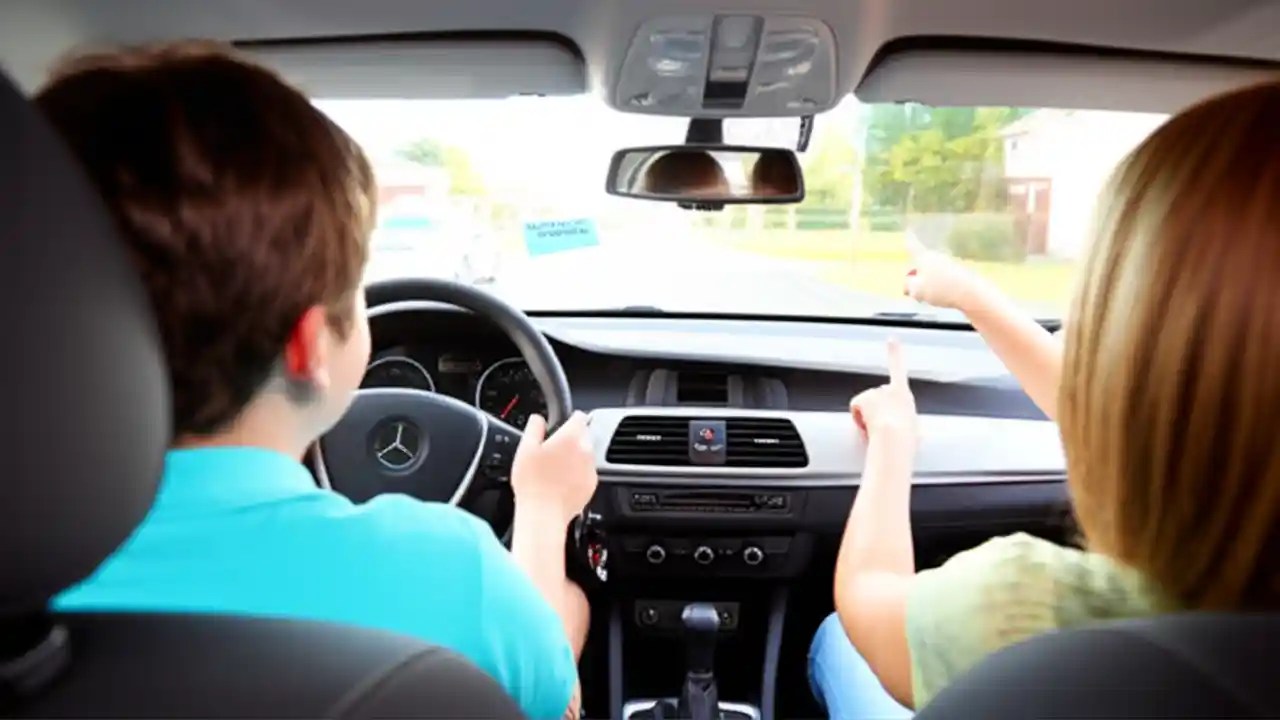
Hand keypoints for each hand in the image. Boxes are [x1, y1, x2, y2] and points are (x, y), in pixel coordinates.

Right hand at [511, 411, 598, 525]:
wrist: (543, 513)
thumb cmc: (532, 483)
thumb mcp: (525, 448)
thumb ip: (534, 427)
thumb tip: (538, 419)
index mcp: (571, 437)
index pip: (579, 416)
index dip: (569, 418)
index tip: (562, 424)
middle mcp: (585, 451)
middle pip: (583, 435)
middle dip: (571, 439)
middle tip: (552, 450)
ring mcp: (590, 469)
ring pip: (585, 454)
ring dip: (575, 456)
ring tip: (555, 468)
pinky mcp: (591, 485)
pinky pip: (586, 472)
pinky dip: (577, 473)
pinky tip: (561, 481)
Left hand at [850, 339, 917, 446]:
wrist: (895, 439)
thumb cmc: (905, 440)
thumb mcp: (912, 430)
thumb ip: (906, 423)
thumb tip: (907, 434)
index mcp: (904, 395)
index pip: (899, 369)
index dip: (895, 352)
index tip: (892, 339)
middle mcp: (889, 389)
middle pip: (875, 397)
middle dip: (874, 409)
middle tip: (881, 426)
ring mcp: (875, 392)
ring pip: (865, 406)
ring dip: (867, 416)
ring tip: (877, 429)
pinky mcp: (862, 398)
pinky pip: (855, 409)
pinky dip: (858, 418)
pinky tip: (867, 427)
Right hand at [904, 234, 984, 310]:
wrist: (971, 293)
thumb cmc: (940, 290)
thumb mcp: (916, 290)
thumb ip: (908, 285)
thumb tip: (909, 284)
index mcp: (924, 257)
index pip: (913, 245)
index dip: (909, 238)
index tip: (908, 229)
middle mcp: (937, 257)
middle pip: (921, 263)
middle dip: (916, 275)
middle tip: (913, 291)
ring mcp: (949, 264)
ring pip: (932, 272)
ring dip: (927, 283)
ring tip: (930, 298)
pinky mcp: (959, 273)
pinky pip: (943, 279)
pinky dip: (939, 287)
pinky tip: (944, 297)